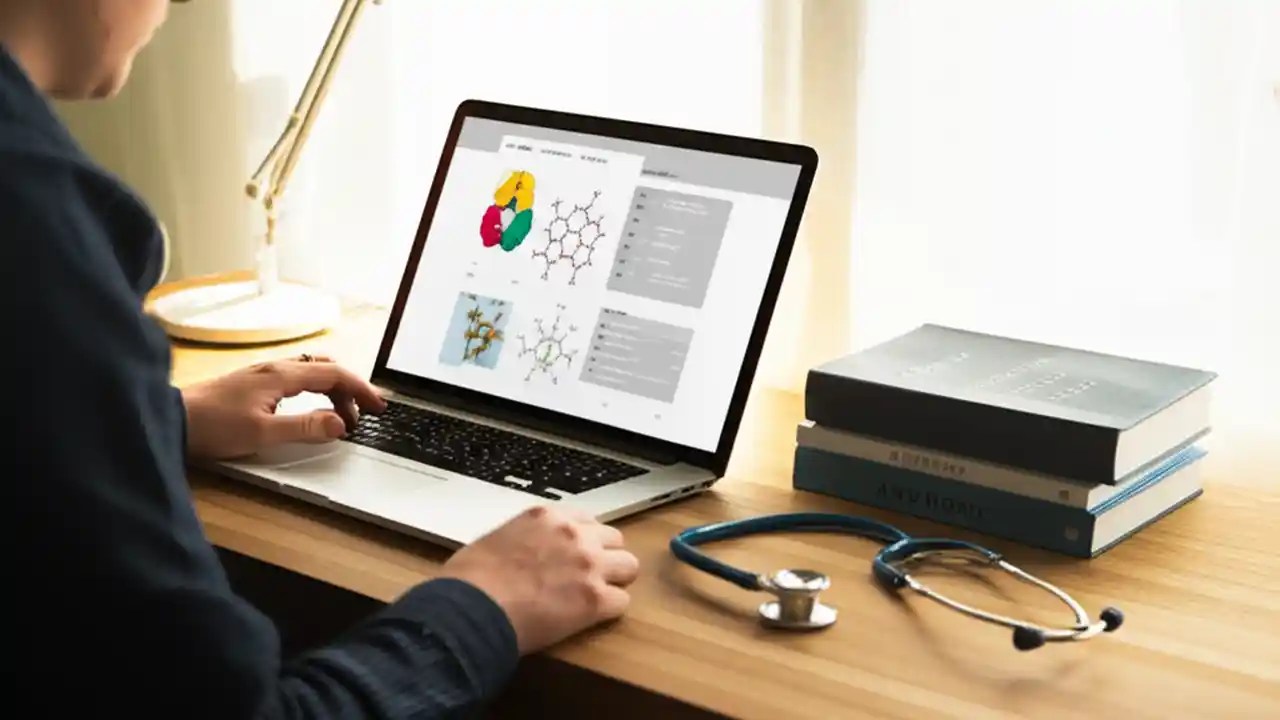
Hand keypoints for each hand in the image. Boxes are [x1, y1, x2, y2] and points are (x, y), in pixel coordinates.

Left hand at [180, 354, 385, 459]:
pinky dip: (314, 390)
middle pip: (325, 369)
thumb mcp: (263, 433)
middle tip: (361, 415)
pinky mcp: (251, 383)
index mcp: (282, 376)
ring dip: (331, 389)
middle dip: (349, 389)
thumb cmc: (212, 427)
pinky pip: (295, 378)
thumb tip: (340, 425)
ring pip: (310, 371)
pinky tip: (307, 408)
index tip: (379, 407)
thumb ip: (304, 428)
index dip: (361, 390)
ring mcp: (261, 374)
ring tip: (338, 416)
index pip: (334, 374)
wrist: (170, 419)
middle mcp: (274, 368)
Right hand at [440, 505, 639, 653]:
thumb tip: (526, 553)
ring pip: (628, 566)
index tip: (576, 555)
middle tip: (588, 577)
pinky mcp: (594, 599)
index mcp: (548, 517)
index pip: (586, 520)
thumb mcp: (497, 539)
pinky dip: (608, 612)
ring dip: (614, 581)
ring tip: (595, 598)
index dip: (584, 540)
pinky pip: (621, 603)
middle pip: (615, 540)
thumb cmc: (470, 578)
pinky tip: (589, 619)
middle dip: (604, 557)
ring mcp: (588, 564)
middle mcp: (574, 534)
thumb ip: (525, 539)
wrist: (470, 608)